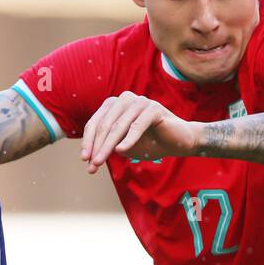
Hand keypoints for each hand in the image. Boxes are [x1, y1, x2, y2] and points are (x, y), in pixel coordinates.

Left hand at [80, 91, 198, 173]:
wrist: (179, 143)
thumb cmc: (150, 144)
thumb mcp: (124, 146)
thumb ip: (107, 148)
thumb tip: (89, 158)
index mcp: (114, 105)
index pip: (95, 123)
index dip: (88, 142)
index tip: (84, 160)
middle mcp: (125, 99)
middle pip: (105, 125)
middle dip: (97, 147)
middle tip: (92, 165)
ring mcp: (140, 102)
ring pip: (118, 126)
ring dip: (107, 146)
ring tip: (100, 162)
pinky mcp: (154, 108)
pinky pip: (137, 125)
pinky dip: (128, 139)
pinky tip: (121, 151)